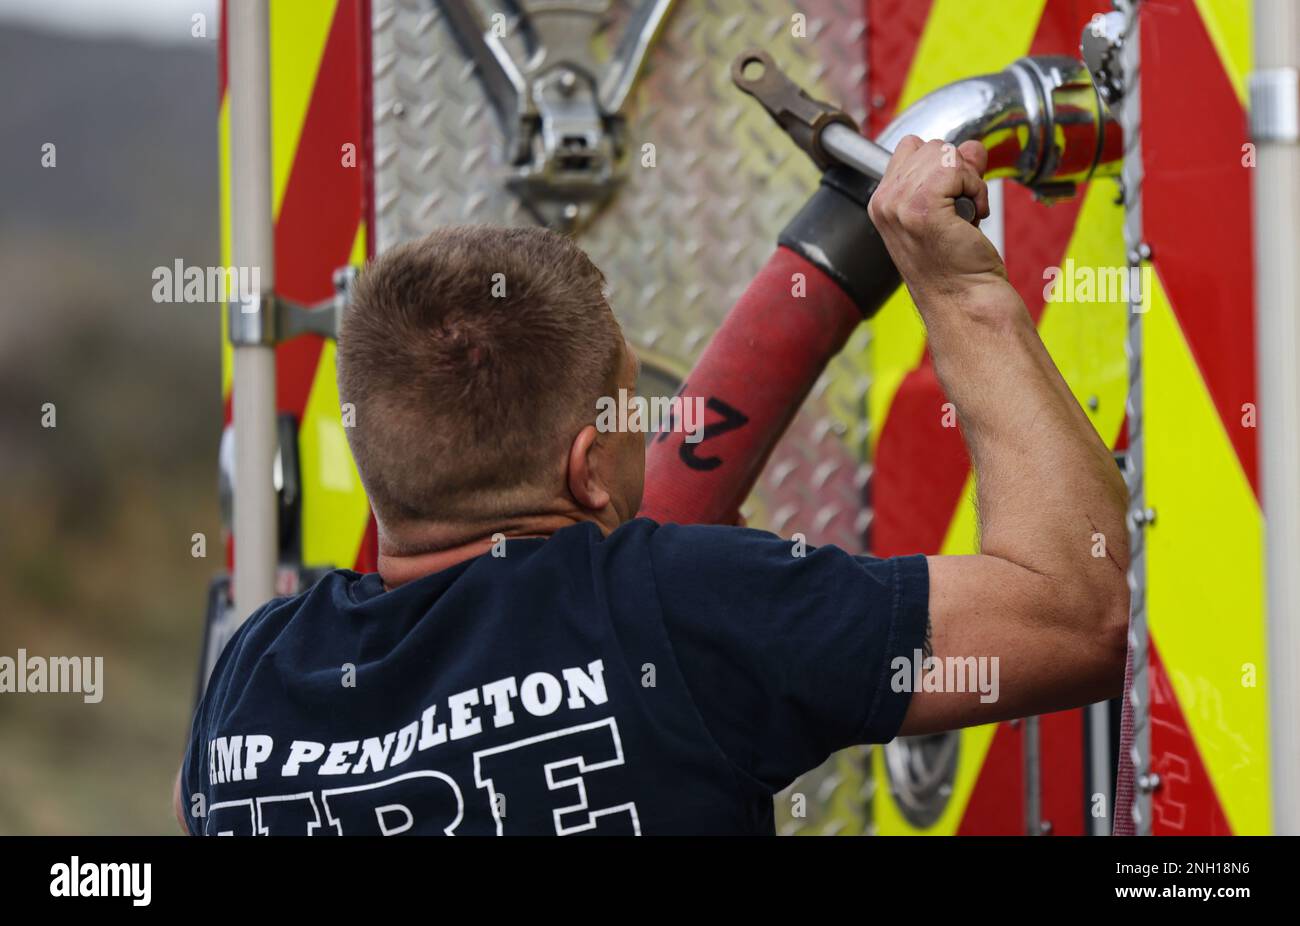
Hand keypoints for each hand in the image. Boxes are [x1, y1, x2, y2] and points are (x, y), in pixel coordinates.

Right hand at [868, 137, 1006, 299]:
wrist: (964, 303)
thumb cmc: (958, 268)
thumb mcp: (947, 209)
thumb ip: (954, 173)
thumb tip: (972, 147)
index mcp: (883, 203)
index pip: (912, 148)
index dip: (941, 165)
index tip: (952, 196)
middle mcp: (885, 201)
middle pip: (931, 146)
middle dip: (957, 171)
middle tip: (961, 209)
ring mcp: (899, 204)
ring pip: (946, 153)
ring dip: (968, 181)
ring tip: (965, 216)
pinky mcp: (922, 208)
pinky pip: (958, 169)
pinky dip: (976, 189)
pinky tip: (972, 217)